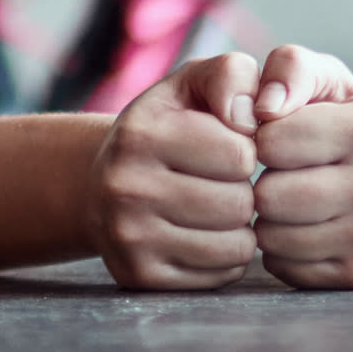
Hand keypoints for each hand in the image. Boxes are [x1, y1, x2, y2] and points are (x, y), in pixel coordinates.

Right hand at [88, 51, 266, 289]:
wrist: (98, 184)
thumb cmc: (165, 128)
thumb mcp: (191, 85)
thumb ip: (233, 75)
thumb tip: (255, 115)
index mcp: (140, 134)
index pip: (240, 153)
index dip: (246, 150)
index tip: (227, 147)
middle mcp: (126, 187)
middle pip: (239, 204)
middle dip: (243, 192)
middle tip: (222, 184)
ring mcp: (128, 237)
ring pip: (235, 247)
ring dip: (240, 228)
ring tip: (217, 209)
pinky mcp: (139, 276)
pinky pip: (221, 276)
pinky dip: (225, 258)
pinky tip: (204, 236)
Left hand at [249, 46, 352, 289]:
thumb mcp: (332, 80)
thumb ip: (290, 67)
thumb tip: (258, 107)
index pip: (269, 141)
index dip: (265, 138)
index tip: (285, 138)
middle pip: (268, 196)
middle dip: (266, 182)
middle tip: (289, 175)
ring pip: (271, 237)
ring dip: (271, 219)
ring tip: (297, 201)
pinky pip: (285, 267)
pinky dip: (284, 251)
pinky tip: (308, 229)